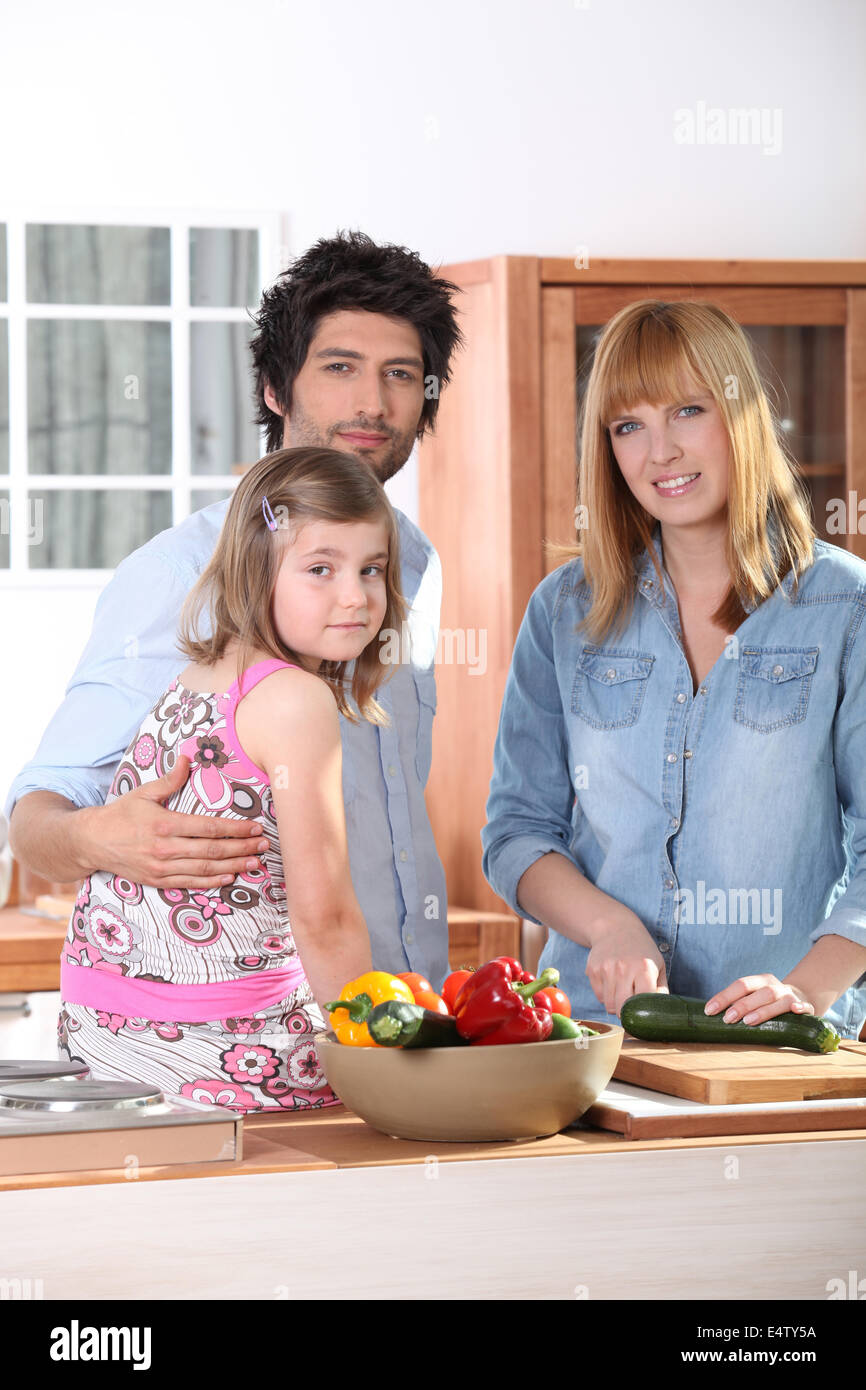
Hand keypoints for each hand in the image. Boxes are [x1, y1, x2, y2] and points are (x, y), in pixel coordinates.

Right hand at [76, 755, 270, 888]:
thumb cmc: (120, 814)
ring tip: (254, 863)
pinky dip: (211, 882)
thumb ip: (169, 779)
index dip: (236, 830)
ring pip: (205, 869)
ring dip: (233, 867)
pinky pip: (190, 883)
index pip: (209, 828)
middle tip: (263, 846)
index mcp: (165, 824)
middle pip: (212, 850)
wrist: (91, 842)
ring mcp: (161, 868)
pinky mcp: (157, 881)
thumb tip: (187, 758)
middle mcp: (165, 848)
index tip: (255, 828)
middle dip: (242, 849)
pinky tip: (229, 877)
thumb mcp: (143, 792)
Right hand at [585, 907, 668, 1017]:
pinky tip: (612, 983)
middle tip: (632, 1005)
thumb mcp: (658, 965)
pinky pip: (599, 996)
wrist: (614, 927)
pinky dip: (606, 996)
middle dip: (627, 1012)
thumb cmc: (641, 949)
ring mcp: (606, 969)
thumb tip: (659, 1012)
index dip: (643, 1011)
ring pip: (609, 1005)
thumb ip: (661, 989)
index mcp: (644, 968)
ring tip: (622, 991)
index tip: (644, 1011)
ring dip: (616, 1004)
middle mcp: (624, 968)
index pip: (642, 1003)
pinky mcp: (593, 970)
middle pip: (622, 1008)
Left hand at [704, 974, 813, 1025]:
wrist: (800, 998)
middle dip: (742, 1005)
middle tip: (727, 1019)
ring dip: (762, 1011)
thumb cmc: (768, 1002)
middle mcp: (774, 986)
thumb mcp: (754, 998)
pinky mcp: (805, 1006)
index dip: (724, 997)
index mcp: (760, 981)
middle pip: (759, 992)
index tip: (709, 1010)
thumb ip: (738, 1003)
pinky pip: (804, 1006)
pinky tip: (796, 1010)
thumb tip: (711, 1015)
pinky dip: (800, 1008)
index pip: (740, 985)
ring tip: (748, 1022)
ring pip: (777, 1000)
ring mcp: (790, 996)